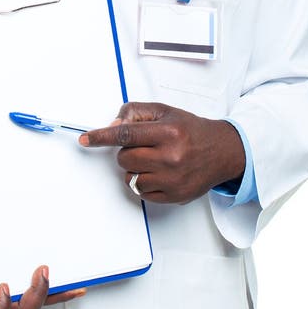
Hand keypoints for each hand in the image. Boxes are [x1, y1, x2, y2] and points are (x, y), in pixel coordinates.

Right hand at [0, 266, 85, 308]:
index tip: (4, 288)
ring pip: (34, 308)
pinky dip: (60, 293)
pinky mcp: (26, 297)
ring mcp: (13, 305)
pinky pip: (44, 300)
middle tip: (42, 272)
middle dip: (35, 294)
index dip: (0, 307)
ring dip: (53, 295)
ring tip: (70, 282)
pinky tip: (75, 286)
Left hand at [79, 102, 245, 204]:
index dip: (101, 136)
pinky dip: (143, 182)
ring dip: (134, 168)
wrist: (222, 151)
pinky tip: (158, 172)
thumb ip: (136, 114)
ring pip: (130, 177)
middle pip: (125, 157)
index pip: (126, 134)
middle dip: (127, 151)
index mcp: (168, 132)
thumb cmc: (191, 130)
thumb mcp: (165, 112)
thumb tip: (113, 125)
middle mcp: (171, 156)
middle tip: (143, 146)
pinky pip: (141, 192)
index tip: (85, 139)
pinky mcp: (174, 196)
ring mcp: (172, 179)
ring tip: (153, 160)